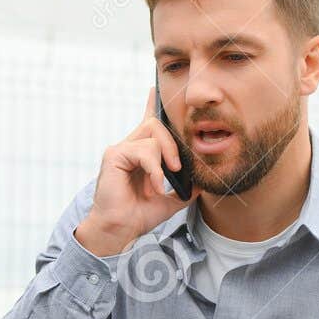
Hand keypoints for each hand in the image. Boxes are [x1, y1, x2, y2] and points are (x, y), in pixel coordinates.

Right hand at [73, 86, 195, 256]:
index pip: (148, 122)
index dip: (152, 105)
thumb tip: (204, 178)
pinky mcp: (114, 156)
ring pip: (153, 132)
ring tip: (164, 178)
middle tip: (177, 167)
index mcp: (140, 154)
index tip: (154, 88)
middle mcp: (129, 147)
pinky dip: (154, 168)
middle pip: (157, 124)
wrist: (120, 230)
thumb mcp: (172, 199)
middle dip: (173, 143)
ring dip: (165, 154)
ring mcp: (120, 150)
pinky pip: (143, 150)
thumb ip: (186, 186)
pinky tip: (153, 185)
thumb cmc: (139, 215)